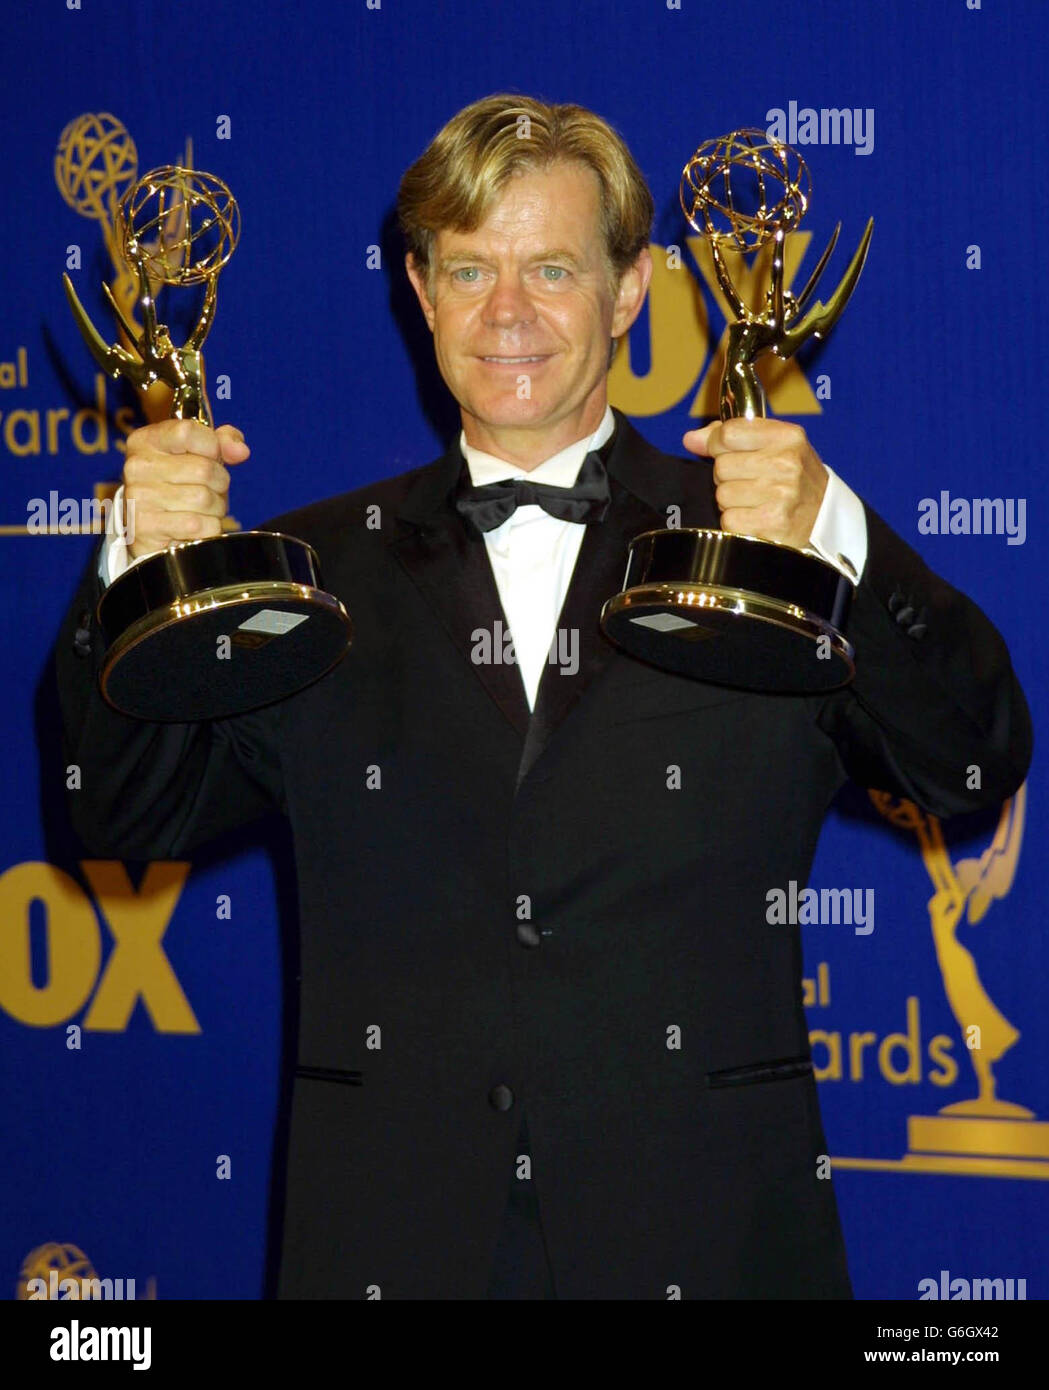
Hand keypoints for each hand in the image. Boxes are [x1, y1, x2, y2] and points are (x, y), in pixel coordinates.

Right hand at [122, 419, 248, 559]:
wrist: (148, 528)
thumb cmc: (177, 487)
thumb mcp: (196, 455)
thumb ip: (221, 442)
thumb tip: (240, 451)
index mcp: (146, 441)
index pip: (187, 431)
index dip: (212, 446)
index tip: (213, 457)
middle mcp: (138, 466)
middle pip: (203, 469)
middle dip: (220, 483)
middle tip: (212, 490)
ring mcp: (140, 497)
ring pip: (204, 499)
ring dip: (216, 508)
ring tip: (204, 509)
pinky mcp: (147, 527)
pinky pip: (198, 525)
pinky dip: (208, 527)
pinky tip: (197, 526)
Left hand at [683, 418, 826, 549]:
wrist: (826, 519)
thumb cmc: (796, 480)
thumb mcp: (776, 447)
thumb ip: (732, 436)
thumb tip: (691, 439)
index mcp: (787, 438)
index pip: (728, 433)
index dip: (717, 444)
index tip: (723, 451)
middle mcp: (786, 464)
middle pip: (721, 466)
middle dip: (729, 477)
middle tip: (752, 483)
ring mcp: (780, 496)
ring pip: (722, 495)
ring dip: (733, 502)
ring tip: (757, 501)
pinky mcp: (771, 525)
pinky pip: (728, 520)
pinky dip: (738, 522)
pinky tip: (757, 518)